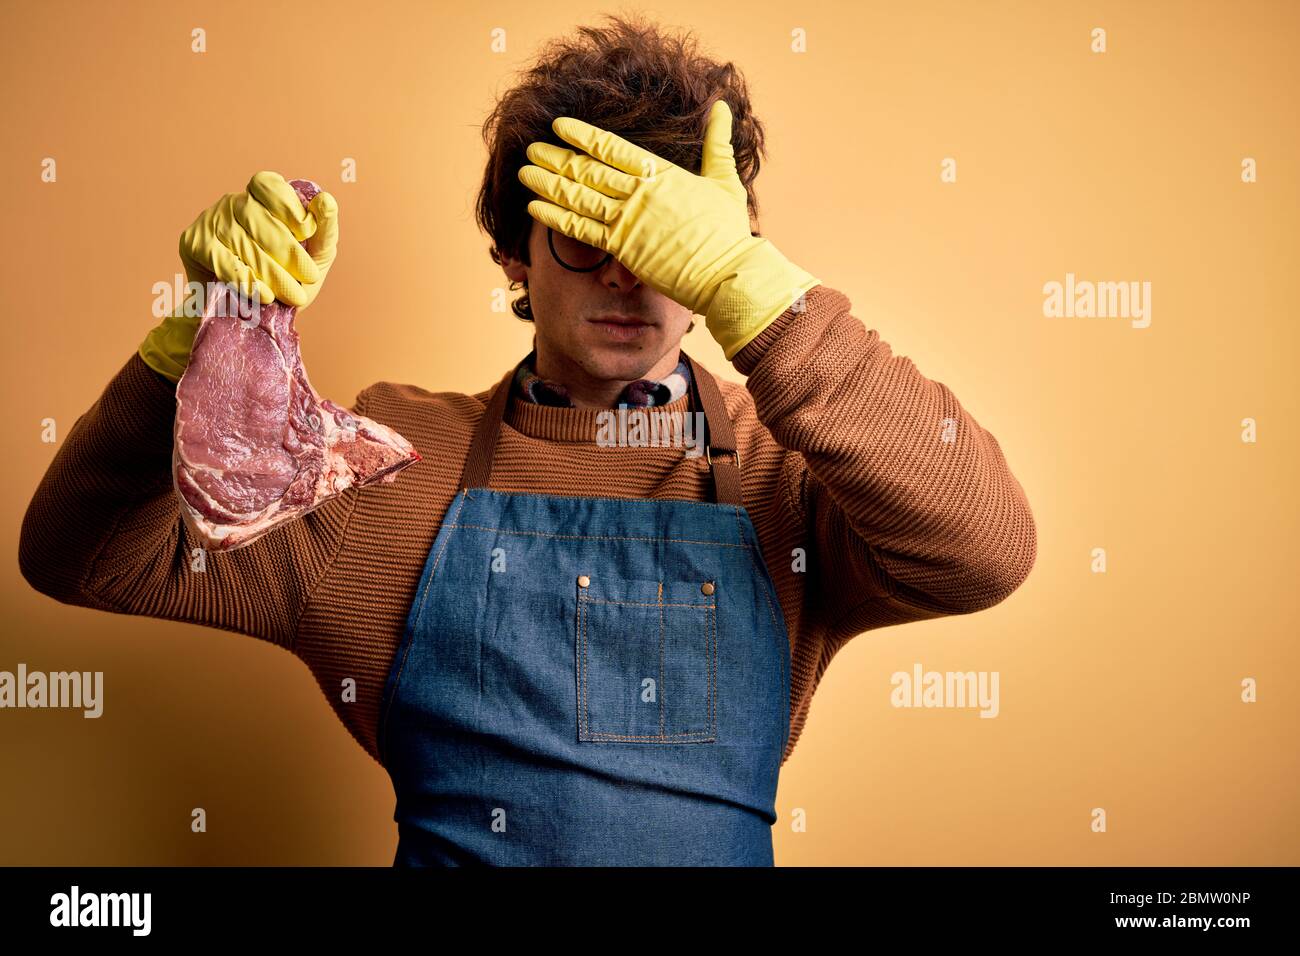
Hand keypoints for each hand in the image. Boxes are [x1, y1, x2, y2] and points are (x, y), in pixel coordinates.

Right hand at [141, 173, 338, 383]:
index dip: (287, 206)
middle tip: (309, 276)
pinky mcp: (193, 243)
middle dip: (288, 250)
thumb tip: (327, 200)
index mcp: (261, 197)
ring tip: (294, 295)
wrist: (255, 314)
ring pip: (241, 242)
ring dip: (272, 272)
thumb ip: (324, 229)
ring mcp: (210, 220)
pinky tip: (264, 295)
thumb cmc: (290, 277)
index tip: (306, 232)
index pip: (268, 185)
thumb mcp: (315, 254)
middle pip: (257, 218)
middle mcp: (233, 203)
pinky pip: (221, 260)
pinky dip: (245, 280)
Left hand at [517, 100, 818, 358]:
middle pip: (587, 169)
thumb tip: (722, 106)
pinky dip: (555, 216)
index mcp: (661, 173)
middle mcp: (639, 192)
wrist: (727, 272)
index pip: (612, 147)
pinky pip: (580, 229)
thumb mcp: (726, 180)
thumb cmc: (729, 232)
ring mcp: (629, 219)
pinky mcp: (622, 247)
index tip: (559, 127)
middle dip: (556, 157)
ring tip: (525, 172)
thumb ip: (718, 144)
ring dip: (548, 183)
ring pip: (578, 196)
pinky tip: (534, 206)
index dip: (582, 136)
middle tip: (531, 148)